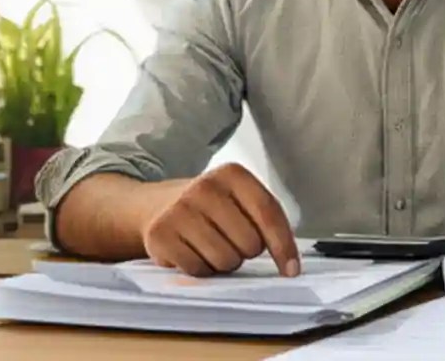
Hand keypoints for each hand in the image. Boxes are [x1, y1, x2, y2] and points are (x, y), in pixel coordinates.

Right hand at [141, 162, 299, 277]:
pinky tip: (192, 252)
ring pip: (225, 260)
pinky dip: (200, 269)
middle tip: (230, 241)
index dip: (283, 245)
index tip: (291, 270)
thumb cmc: (207, 208)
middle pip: (249, 243)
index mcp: (232, 174)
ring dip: (223, 263)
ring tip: (210, 246)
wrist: (153, 205)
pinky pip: (198, 270)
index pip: (268, 212)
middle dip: (245, 251)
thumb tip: (289, 265)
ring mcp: (179, 210)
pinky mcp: (160, 234)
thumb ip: (264, 220)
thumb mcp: (237, 198)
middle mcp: (204, 187)